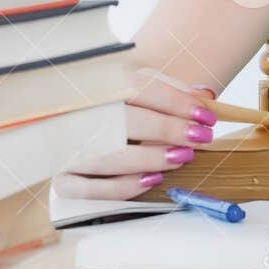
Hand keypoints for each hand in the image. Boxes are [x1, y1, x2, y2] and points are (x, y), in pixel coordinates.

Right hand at [53, 67, 219, 200]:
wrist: (64, 114)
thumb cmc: (112, 99)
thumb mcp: (136, 83)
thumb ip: (170, 89)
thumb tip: (204, 96)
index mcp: (96, 80)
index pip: (140, 87)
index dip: (177, 102)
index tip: (207, 116)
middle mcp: (76, 111)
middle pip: (127, 120)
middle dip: (169, 130)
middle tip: (200, 137)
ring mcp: (66, 146)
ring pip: (111, 156)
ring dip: (152, 158)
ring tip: (182, 157)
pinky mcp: (60, 176)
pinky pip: (90, 189)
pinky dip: (123, 187)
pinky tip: (151, 179)